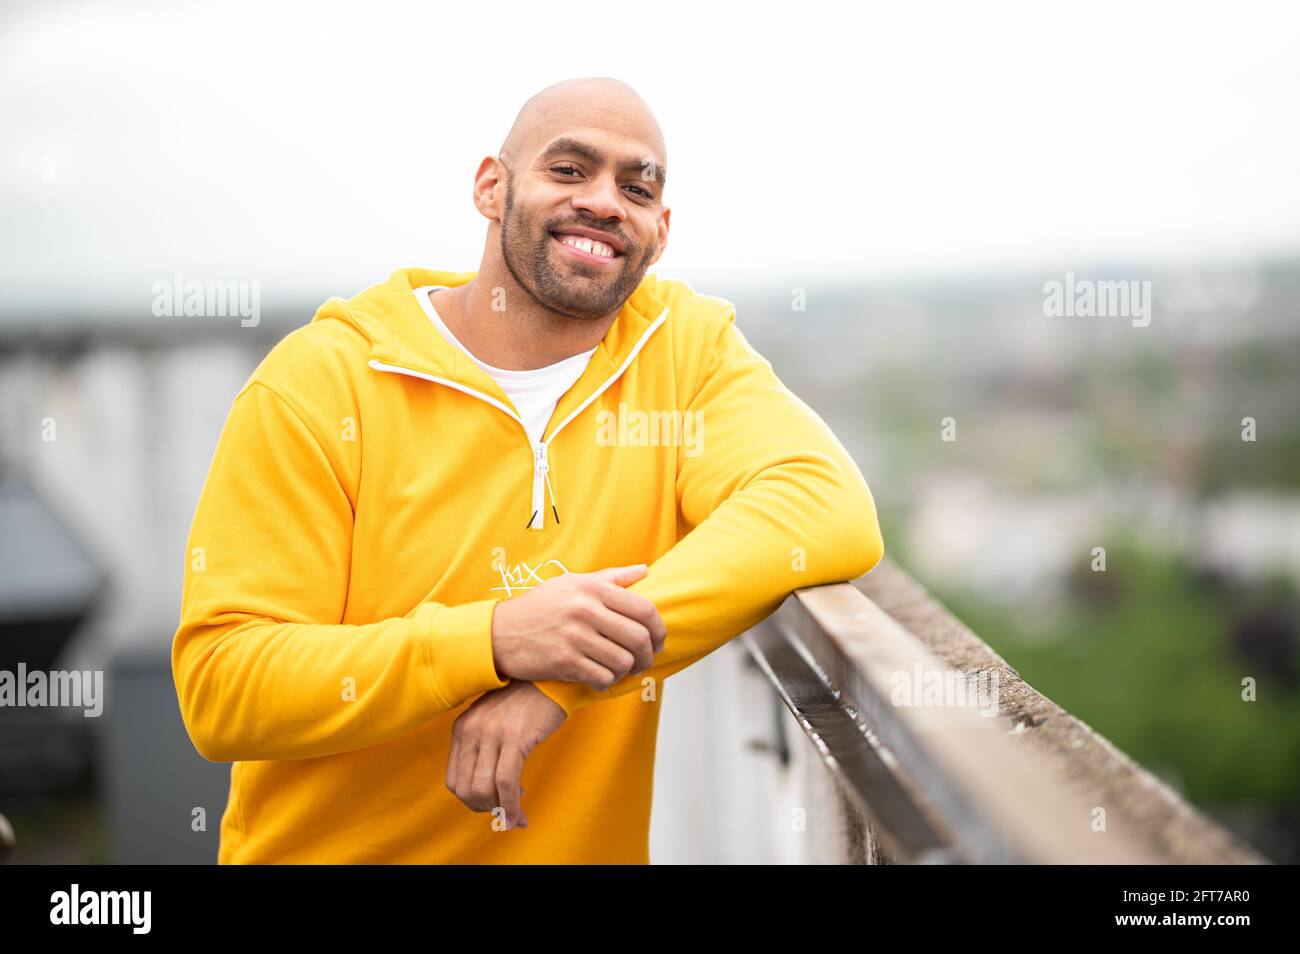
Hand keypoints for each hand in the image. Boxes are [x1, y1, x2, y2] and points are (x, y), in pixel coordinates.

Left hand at [446, 680, 565, 828]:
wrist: (552, 678)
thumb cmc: (527, 702)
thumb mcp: (494, 720)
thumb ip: (483, 746)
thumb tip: (484, 788)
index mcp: (462, 727)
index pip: (453, 781)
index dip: (471, 801)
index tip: (493, 803)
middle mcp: (471, 730)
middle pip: (466, 790)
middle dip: (485, 809)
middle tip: (505, 812)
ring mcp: (492, 733)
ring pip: (483, 790)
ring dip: (499, 811)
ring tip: (515, 815)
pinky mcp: (515, 737)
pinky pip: (506, 783)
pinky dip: (511, 806)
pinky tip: (521, 815)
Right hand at [490, 563, 666, 688]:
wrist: (498, 633)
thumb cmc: (539, 607)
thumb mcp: (572, 583)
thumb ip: (610, 578)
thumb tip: (644, 570)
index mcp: (592, 588)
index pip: (644, 609)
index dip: (659, 629)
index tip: (659, 640)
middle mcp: (585, 610)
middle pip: (638, 638)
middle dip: (648, 654)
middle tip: (645, 660)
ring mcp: (575, 637)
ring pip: (623, 661)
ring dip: (627, 670)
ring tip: (621, 668)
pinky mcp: (564, 662)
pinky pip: (603, 678)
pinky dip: (608, 681)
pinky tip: (601, 676)